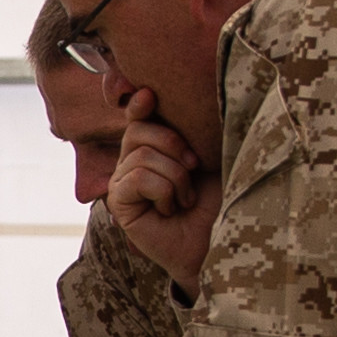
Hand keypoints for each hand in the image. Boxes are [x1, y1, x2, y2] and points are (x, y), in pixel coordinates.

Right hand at [106, 86, 221, 290]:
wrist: (217, 240)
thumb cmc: (218, 201)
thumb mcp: (212, 158)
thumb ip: (196, 131)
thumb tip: (191, 98)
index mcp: (154, 148)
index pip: (138, 117)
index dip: (139, 104)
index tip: (150, 96)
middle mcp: (132, 162)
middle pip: (138, 130)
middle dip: (174, 145)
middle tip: (195, 168)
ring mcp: (123, 183)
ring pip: (142, 156)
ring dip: (175, 177)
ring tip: (185, 199)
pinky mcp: (118, 203)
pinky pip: (136, 179)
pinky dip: (163, 192)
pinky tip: (170, 210)